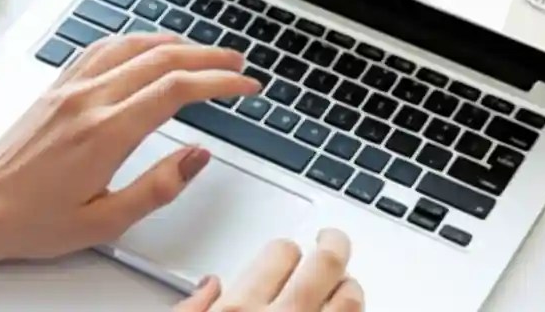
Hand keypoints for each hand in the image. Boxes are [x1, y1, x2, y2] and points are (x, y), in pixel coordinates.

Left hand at [0, 33, 259, 260]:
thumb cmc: (34, 221)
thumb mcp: (106, 222)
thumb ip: (159, 187)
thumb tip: (198, 156)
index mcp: (106, 133)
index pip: (177, 90)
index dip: (219, 83)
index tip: (244, 85)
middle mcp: (89, 100)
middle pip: (162, 59)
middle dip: (208, 57)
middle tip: (238, 64)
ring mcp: (70, 88)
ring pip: (132, 46)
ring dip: (175, 43)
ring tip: (203, 52)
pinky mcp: (56, 87)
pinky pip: (101, 48)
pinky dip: (134, 39)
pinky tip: (147, 44)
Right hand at [174, 229, 364, 310]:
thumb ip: (190, 310)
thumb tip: (208, 287)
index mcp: (239, 311)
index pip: (280, 253)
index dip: (286, 249)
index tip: (287, 253)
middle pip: (325, 263)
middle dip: (333, 244)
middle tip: (332, 239)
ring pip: (350, 297)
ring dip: (349, 283)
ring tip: (344, 279)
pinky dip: (355, 311)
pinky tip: (347, 311)